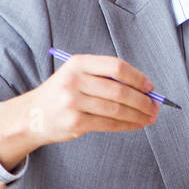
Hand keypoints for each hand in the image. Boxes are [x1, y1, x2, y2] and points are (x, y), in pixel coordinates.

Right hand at [0, 54, 158, 169]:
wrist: (33, 116)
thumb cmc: (62, 94)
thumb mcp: (77, 76)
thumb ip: (105, 78)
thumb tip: (143, 90)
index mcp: (77, 63)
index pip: (115, 66)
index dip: (137, 77)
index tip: (150, 87)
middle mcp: (74, 80)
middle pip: (119, 89)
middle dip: (143, 100)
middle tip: (155, 106)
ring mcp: (73, 102)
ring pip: (116, 109)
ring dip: (139, 115)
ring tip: (150, 117)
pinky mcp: (75, 122)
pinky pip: (109, 124)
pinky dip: (128, 125)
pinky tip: (137, 125)